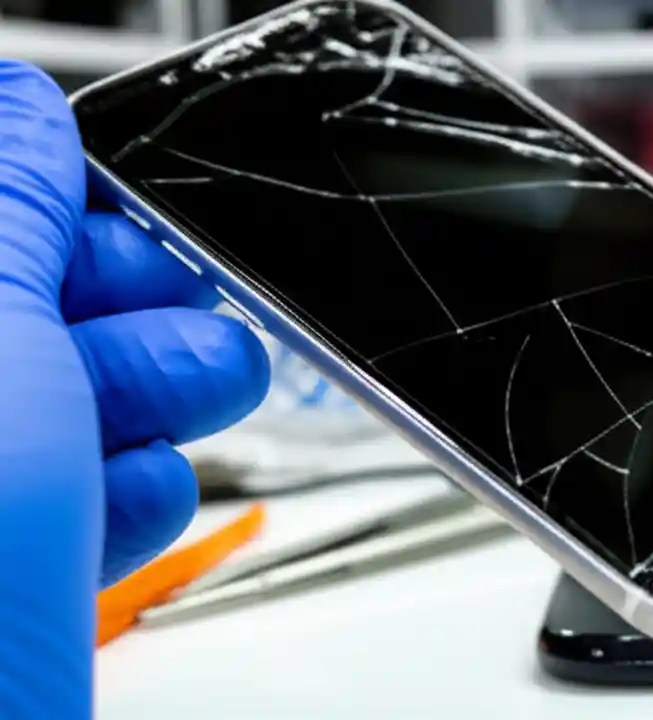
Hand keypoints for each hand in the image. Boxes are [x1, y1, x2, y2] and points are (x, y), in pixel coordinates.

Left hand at [0, 62, 267, 714]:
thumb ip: (3, 204)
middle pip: (16, 315)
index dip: (37, 195)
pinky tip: (148, 490)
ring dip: (149, 396)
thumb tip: (23, 110)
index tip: (115, 195)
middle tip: (193, 296)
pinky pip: (65, 505)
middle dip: (121, 301)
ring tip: (211, 389)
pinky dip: (126, 491)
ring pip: (53, 415)